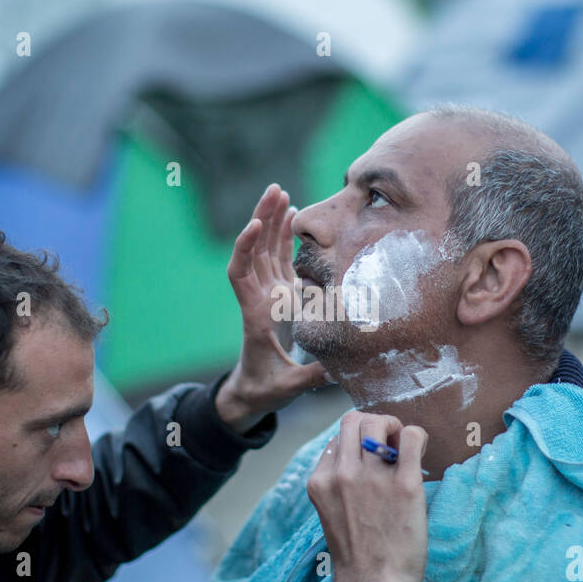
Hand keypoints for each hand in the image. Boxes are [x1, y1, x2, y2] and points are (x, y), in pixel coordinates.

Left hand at [216, 183, 329, 432]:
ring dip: (271, 220)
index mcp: (255, 314)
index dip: (243, 247)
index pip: (239, 273)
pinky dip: (283, 237)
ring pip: (266, 250)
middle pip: (253, 251)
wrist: (253, 391)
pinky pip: (278, 259)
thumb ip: (312, 376)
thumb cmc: (266, 388)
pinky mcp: (279, 295)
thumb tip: (343, 367)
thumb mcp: (288, 386)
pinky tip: (292, 215)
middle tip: (274, 190)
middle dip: (261, 218)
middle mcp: (259, 298)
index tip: (254, 225)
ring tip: (280, 191)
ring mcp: (269, 294)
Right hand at [306, 411, 428, 581]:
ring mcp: (372, 478)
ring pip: (380, 420)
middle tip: (391, 444)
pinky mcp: (404, 485)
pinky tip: (420, 455)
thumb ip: (337, 483)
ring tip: (404, 449)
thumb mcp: (330, 512)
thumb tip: (359, 456)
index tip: (372, 456)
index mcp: (321, 481)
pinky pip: (412, 436)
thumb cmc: (356, 556)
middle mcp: (342, 474)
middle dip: (376, 425)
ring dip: (395, 428)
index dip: (358, 441)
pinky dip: (418, 438)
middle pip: (355, 419)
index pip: (338, 436)